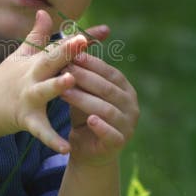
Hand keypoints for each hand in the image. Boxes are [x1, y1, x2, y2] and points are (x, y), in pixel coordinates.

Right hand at [0, 9, 87, 152]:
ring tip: (70, 82)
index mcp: (34, 61)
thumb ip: (35, 36)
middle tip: (82, 41)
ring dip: (56, 86)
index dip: (82, 38)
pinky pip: (40, 130)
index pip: (60, 46)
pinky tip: (66, 147)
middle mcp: (31, 76)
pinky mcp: (24, 118)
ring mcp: (27, 97)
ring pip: (44, 91)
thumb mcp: (18, 57)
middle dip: (66, 51)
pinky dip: (52, 139)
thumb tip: (44, 11)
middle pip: (50, 61)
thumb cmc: (2, 82)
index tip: (105, 31)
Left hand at [60, 41, 138, 165]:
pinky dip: (102, 126)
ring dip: (85, 100)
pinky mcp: (120, 142)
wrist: (88, 150)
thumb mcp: (83, 92)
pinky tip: (90, 120)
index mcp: (124, 89)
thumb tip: (68, 45)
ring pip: (107, 109)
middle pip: (107, 88)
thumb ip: (81, 74)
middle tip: (64, 70)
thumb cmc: (84, 115)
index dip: (91, 63)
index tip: (72, 54)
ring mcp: (128, 124)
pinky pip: (112, 133)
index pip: (110, 72)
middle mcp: (131, 104)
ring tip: (65, 93)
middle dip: (85, 78)